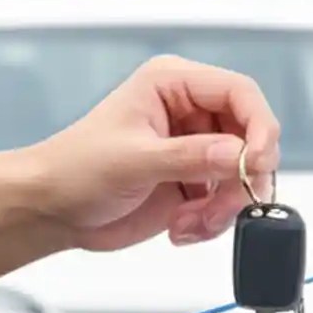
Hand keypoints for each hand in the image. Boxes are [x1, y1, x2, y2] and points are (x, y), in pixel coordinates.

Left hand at [27, 54, 279, 251]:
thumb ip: (191, 156)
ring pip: (245, 175)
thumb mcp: (134, 160)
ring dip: (225, 206)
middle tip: (223, 205)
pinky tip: (182, 227)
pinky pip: (228, 202)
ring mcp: (195, 150)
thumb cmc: (74, 169)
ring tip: (191, 222)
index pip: (240, 93)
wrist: (52, 210)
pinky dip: (213, 221)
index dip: (259, 126)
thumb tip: (242, 154)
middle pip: (252, 137)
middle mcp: (190, 113)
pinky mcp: (193, 183)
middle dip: (242, 178)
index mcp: (173, 85)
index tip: (259, 163)